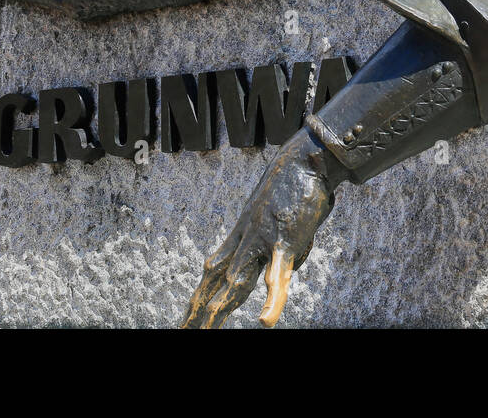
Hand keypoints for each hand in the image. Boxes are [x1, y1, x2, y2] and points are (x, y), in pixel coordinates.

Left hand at [182, 129, 343, 327]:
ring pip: (238, 280)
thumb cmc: (298, 184)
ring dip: (222, 307)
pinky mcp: (285, 241)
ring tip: (207, 327)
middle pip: (218, 279)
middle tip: (182, 329)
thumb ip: (285, 249)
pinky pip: (278, 274)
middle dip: (200, 306)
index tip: (189, 314)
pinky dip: (273, 298)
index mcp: (244, 232)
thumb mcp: (286, 221)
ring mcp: (263, 240)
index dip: (202, 292)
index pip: (216, 269)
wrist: (306, 157)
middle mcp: (247, 238)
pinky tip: (265, 319)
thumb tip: (287, 272)